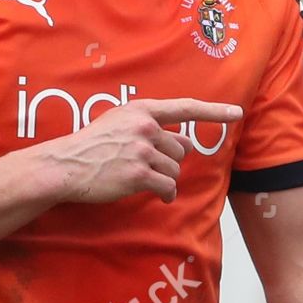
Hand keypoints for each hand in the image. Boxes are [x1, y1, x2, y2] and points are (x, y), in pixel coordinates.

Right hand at [43, 97, 242, 203]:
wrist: (65, 165)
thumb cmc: (92, 145)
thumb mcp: (119, 123)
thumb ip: (151, 127)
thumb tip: (187, 144)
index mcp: (141, 111)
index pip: (185, 108)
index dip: (214, 111)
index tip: (237, 112)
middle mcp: (145, 127)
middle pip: (181, 149)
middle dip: (170, 161)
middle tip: (146, 166)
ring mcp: (142, 150)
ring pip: (175, 170)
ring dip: (165, 179)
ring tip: (142, 179)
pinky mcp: (138, 174)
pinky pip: (168, 187)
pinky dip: (166, 194)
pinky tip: (156, 195)